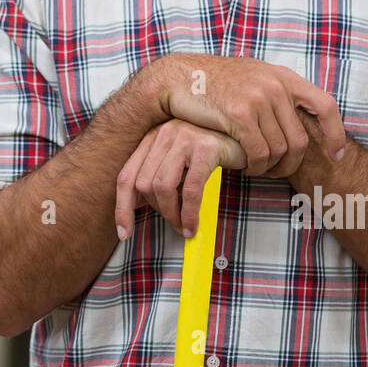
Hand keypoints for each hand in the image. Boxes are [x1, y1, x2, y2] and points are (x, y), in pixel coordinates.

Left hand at [115, 118, 245, 239]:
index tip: (124, 233)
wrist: (246, 134)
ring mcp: (183, 137)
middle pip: (144, 185)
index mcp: (152, 138)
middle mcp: (163, 134)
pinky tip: (193, 225)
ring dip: (172, 215)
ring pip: (163, 187)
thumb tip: (138, 206)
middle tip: (174, 225)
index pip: (126, 176)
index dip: (122, 208)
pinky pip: (190, 190)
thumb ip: (159, 175)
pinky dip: (189, 214)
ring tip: (184, 227)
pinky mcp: (205, 147)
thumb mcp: (180, 160)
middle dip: (158, 212)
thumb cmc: (213, 150)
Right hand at [156, 54, 346, 180]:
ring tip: (254, 167)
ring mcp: (258, 99)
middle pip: (299, 139)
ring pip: (279, 150)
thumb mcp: (253, 76)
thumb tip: (299, 115)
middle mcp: (275, 85)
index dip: (335, 133)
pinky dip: (253, 166)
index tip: (336, 154)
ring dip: (267, 167)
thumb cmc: (214, 82)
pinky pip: (258, 153)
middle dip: (290, 164)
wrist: (179, 78)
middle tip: (276, 172)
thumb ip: (276, 91)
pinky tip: (242, 166)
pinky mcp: (239, 114)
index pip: (325, 106)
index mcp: (283, 76)